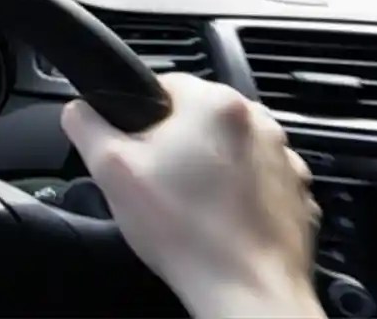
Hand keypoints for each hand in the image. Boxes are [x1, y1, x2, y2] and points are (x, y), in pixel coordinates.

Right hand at [61, 73, 322, 318]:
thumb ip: (87, 126)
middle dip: (177, 146)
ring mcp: (285, 158)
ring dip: (210, 169)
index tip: (137, 154)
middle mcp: (259, 121)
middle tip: (159, 186)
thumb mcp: (112, 170)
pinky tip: (220, 221)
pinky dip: (240, 196)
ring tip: (191, 209)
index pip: (165, 86)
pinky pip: (258, 182)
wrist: (245, 290)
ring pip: (230, 150)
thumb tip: (78, 109)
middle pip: (200, 119)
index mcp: (214, 103)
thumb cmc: (184, 231)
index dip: (141, 120)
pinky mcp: (298, 192)